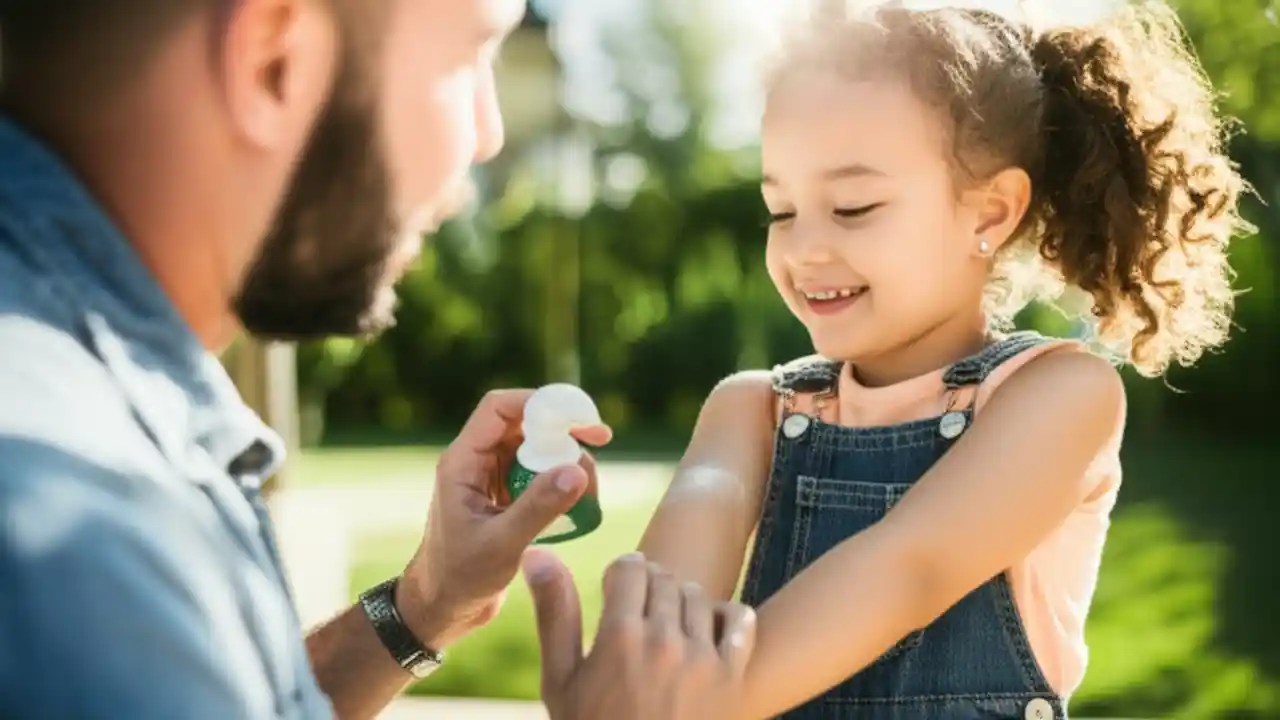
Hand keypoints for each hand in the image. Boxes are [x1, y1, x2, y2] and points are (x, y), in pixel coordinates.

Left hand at [397, 389, 611, 649]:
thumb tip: (578, 469)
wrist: (443, 609)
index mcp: (463, 462)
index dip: (539, 402)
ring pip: (537, 449)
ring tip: (590, 489)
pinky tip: (580, 505)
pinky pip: (541, 475)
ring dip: (568, 459)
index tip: (578, 418)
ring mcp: (493, 480)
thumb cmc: (459, 578)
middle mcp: (477, 463)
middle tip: (598, 445)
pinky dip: (564, 482)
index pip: (499, 408)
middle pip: (525, 424)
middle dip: (563, 432)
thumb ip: (538, 507)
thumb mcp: (501, 544)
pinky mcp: (508, 499)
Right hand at [524, 551, 757, 719]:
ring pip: (698, 596)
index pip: (630, 566)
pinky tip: (705, 634)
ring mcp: (703, 660)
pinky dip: (725, 617)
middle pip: (664, 578)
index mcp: (620, 637)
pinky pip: (740, 621)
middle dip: (648, 587)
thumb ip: (554, 613)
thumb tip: (536, 552)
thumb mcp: (561, 681)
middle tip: (638, 612)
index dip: (621, 574)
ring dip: (682, 602)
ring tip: (666, 627)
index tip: (617, 589)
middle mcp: (665, 641)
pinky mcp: (733, 679)